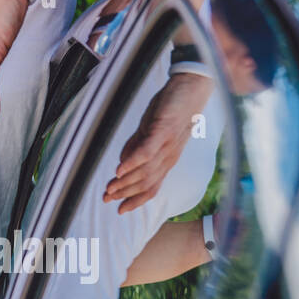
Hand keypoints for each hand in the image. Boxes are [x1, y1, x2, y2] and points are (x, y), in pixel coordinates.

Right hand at [104, 72, 212, 213]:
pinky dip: (132, 163)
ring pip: (145, 172)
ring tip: (110, 188)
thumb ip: (137, 147)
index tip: (119, 209)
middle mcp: (168, 158)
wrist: (192, 89)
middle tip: (106, 198)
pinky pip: (147, 152)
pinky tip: (119, 170)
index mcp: (166, 160)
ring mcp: (166, 146)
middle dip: (125, 194)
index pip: (151, 187)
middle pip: (146, 184)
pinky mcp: (162, 131)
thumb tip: (123, 163)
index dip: (135, 200)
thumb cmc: (171, 108)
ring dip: (126, 183)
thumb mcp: (151, 131)